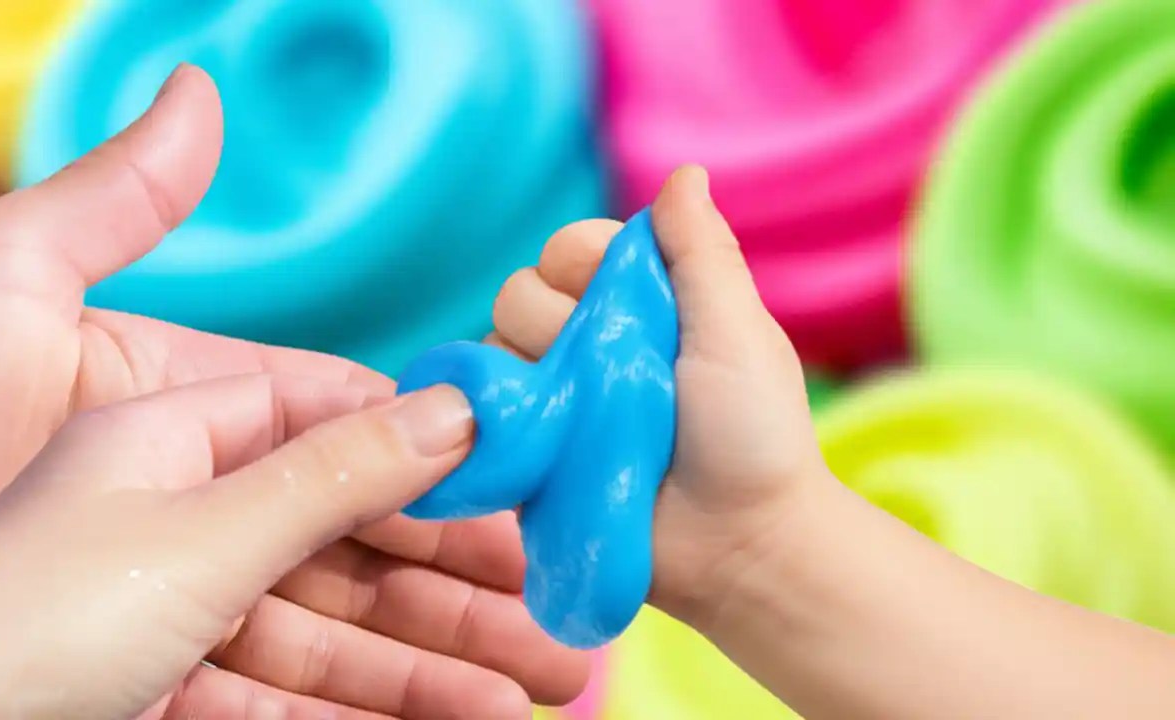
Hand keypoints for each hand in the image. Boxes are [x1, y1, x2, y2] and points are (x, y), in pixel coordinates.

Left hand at [0, 375, 524, 718]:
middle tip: (566, 621)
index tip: (529, 488)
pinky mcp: (168, 699)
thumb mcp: (185, 511)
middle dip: (467, 586)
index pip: (336, 426)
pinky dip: (375, 713)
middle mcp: (179, 518)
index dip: (439, 457)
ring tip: (546, 691)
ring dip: (445, 664)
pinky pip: (292, 704)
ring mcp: (174, 616)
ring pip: (340, 635)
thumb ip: (331, 462)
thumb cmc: (3, 605)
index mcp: (171, 436)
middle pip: (357, 544)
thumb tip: (456, 396)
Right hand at [488, 165, 832, 626]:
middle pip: (519, 292)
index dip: (579, 261)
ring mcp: (552, 401)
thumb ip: (702, 252)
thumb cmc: (754, 435)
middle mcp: (585, 344)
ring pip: (491, 349)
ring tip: (584, 421)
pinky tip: (532, 437)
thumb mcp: (738, 332)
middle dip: (555, 322)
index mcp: (635, 305)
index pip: (569, 249)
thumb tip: (686, 173)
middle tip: (611, 374)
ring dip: (530, 376)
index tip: (616, 295)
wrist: (741, 547)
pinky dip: (492, 418)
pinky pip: (478, 414)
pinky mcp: (529, 454)